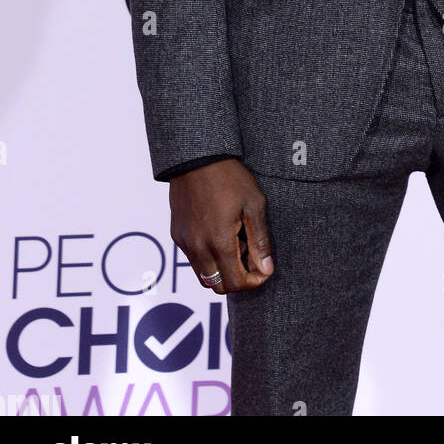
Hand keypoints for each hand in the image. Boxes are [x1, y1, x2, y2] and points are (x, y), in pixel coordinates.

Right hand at [169, 158, 273, 293]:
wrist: (197, 158)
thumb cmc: (230, 178)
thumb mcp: (253, 205)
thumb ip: (259, 241)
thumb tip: (266, 269)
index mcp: (218, 242)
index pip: (235, 283)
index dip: (253, 282)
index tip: (263, 270)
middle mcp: (197, 248)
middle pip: (217, 286)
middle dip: (236, 279)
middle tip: (249, 257)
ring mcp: (184, 242)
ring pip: (203, 275)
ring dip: (221, 269)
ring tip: (235, 243)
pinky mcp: (177, 234)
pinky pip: (193, 259)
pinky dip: (208, 257)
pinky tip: (219, 234)